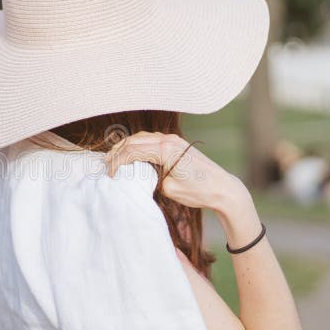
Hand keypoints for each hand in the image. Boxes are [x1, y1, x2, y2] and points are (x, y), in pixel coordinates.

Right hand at [104, 131, 247, 211]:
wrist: (223, 188)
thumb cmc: (199, 191)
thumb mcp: (169, 189)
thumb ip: (152, 178)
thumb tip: (141, 174)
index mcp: (165, 150)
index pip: (132, 151)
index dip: (117, 162)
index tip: (110, 176)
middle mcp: (168, 140)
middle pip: (133, 141)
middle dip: (117, 152)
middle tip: (106, 165)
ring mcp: (173, 139)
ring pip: (141, 138)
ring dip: (126, 147)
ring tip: (115, 159)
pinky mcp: (177, 143)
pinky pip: (151, 140)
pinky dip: (138, 146)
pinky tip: (132, 155)